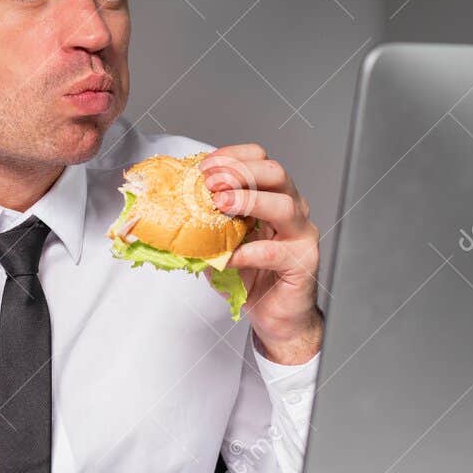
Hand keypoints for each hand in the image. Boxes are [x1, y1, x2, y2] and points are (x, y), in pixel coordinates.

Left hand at [201, 144, 322, 363]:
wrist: (276, 315)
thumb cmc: (251, 276)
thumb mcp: (221, 243)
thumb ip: (205, 224)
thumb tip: (169, 210)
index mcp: (272, 196)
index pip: (260, 159)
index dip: (232, 157)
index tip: (204, 167)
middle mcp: (292, 208)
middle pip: (275, 172)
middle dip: (239, 172)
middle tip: (210, 184)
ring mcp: (301, 234)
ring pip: (283, 205)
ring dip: (247, 200)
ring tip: (219, 206)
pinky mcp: (302, 261)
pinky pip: (274, 252)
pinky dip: (247, 252)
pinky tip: (226, 257)